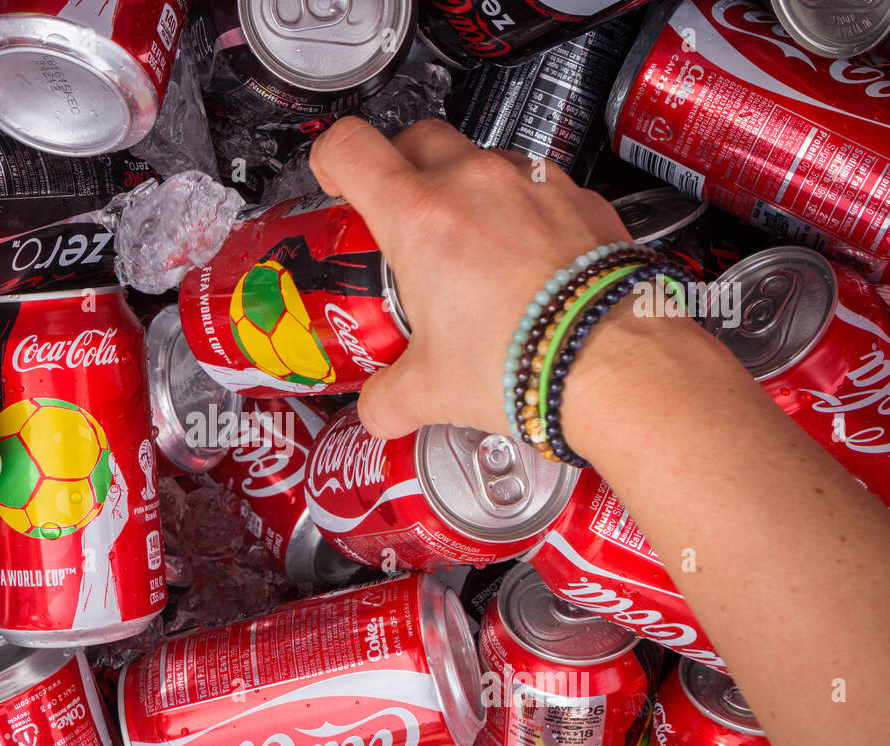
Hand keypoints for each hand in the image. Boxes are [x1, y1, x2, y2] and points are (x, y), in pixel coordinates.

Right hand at [308, 117, 630, 438]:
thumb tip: (377, 410)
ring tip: (471, 248)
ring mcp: (533, 183)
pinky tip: (527, 263)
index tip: (334, 183)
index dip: (330, 158)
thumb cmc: (522, 360)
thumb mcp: (431, 391)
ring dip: (466, 190)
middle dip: (400, 167)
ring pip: (482, 158)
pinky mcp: (581, 198)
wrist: (614, 363)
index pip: (350, 147)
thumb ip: (388, 399)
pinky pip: (539, 186)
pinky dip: (523, 213)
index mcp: (419, 216)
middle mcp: (475, 183)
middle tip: (401, 218)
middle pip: (417, 138)